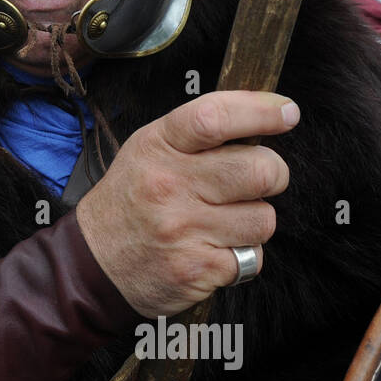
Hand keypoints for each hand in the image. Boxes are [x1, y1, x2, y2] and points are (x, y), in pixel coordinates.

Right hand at [75, 90, 296, 318]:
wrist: (93, 262)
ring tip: (223, 222)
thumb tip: (265, 114)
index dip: (261, 111)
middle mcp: (168, 185)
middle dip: (272, 175)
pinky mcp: (196, 269)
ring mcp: (182, 229)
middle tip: (256, 181)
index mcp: (158, 147)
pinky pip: (252, 258)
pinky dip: (241, 257)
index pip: (214, 117)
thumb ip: (197, 133)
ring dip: (254, 222)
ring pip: (263, 219)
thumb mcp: (148, 150)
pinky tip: (214, 250)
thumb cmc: (131, 201)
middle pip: (259, 170)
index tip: (287, 113)